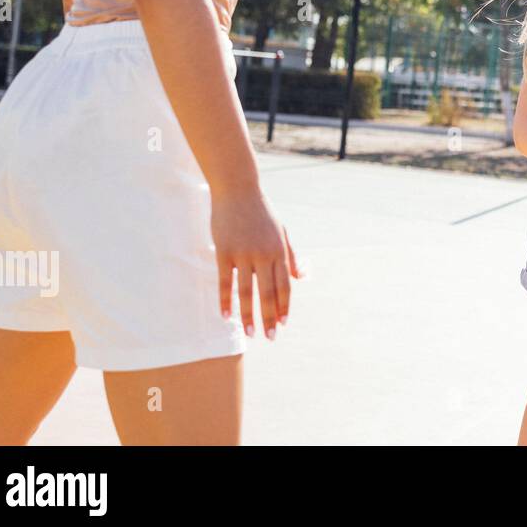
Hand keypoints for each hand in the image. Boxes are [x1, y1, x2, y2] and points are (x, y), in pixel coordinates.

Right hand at [210, 184, 302, 339]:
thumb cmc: (262, 212)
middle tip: (270, 337)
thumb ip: (291, 255)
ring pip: (246, 291)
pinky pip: (225, 281)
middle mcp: (264, 254)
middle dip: (270, 317)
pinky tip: (225, 316)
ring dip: (248, 314)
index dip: (284, 306)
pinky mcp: (224, 251)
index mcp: (279, 250)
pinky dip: (225, 300)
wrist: (238, 189)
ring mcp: (243, 253)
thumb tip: (301, 277)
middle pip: (268, 292)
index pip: (285, 285)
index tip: (283, 323)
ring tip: (250, 333)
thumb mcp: (282, 231)